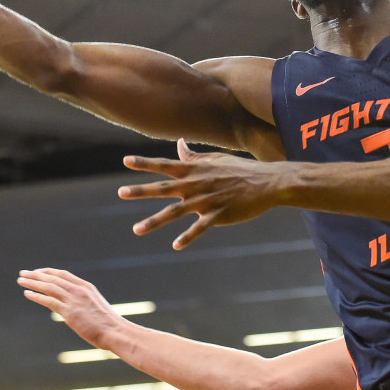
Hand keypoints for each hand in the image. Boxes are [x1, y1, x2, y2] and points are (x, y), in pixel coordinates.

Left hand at [18, 268, 119, 348]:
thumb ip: (83, 304)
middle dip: (36, 275)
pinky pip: (49, 301)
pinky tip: (27, 294)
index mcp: (86, 287)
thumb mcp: (95, 307)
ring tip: (20, 280)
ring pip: (49, 286)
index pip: (63, 274)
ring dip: (33, 282)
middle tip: (23, 273)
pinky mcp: (70, 312)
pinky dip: (37, 296)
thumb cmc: (107, 324)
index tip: (37, 272)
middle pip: (53, 278)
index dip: (48, 272)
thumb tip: (72, 308)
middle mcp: (79, 290)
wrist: (115, 331)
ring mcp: (74, 300)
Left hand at [119, 139, 284, 248]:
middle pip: (163, 188)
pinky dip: (187, 236)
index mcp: (194, 171)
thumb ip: (193, 156)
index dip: (145, 163)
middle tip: (121, 192)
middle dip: (141, 190)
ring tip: (136, 229)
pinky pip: (199, 228)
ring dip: (154, 221)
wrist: (268, 182)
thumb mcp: (215, 159)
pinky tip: (175, 245)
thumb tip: (178, 143)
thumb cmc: (240, 170)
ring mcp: (207, 200)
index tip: (125, 161)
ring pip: (175, 211)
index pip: (165, 165)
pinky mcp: (219, 215)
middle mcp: (196, 184)